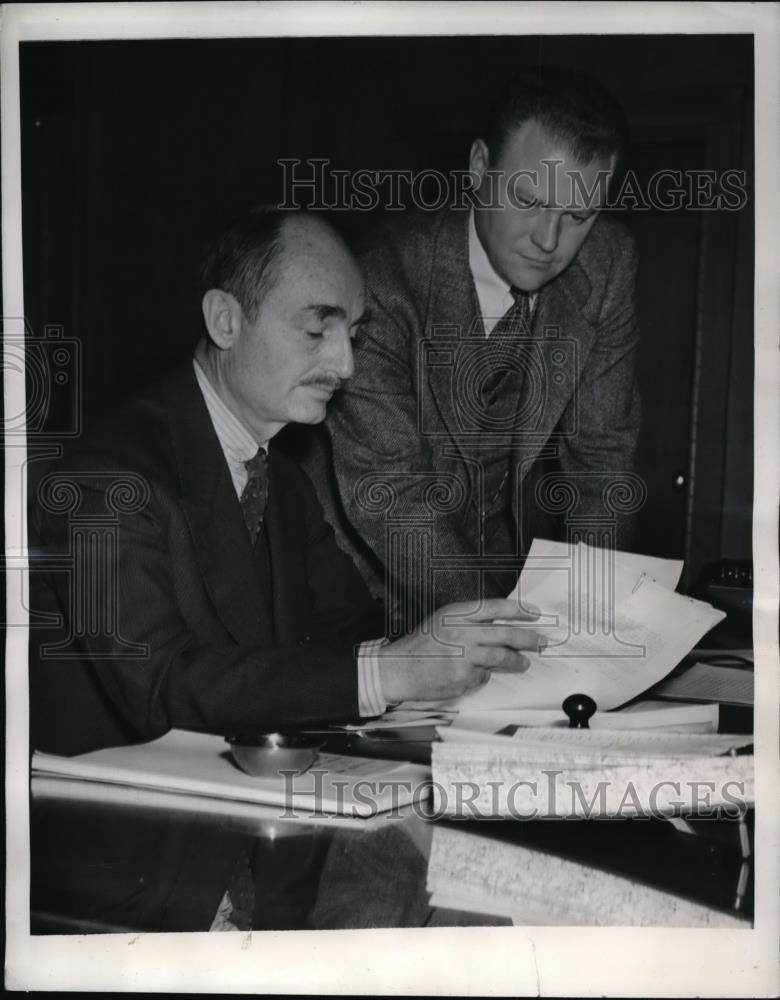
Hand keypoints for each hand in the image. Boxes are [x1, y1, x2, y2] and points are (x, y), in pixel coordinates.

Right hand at [376, 597, 542, 704]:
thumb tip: (502, 626)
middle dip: (528, 639)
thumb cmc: (421, 644)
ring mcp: (463, 657)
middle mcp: (461, 633)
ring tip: (524, 663)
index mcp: (456, 614)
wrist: (398, 668)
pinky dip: (483, 675)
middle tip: (541, 642)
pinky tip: (473, 673)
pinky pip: (483, 676)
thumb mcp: (443, 620)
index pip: (495, 607)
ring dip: (517, 661)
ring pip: (501, 657)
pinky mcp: (462, 678)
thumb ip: (470, 621)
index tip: (535, 613)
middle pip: (505, 634)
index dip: (519, 610)